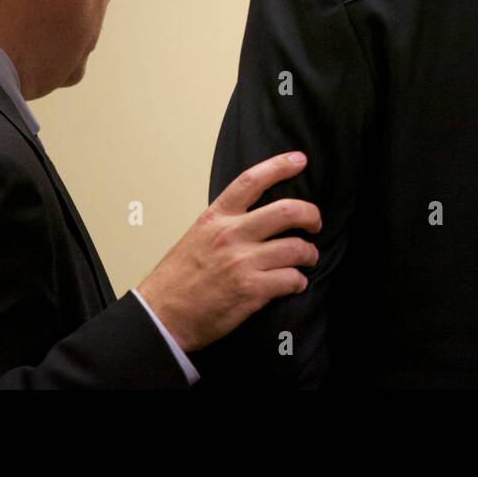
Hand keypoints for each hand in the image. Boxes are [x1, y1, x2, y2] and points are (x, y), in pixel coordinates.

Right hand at [135, 151, 320, 351]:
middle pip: (287, 210)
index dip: (279, 166)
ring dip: (309, 254)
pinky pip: (291, 279)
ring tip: (307, 258)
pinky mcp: (251, 290)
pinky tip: (294, 283)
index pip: (251, 181)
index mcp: (216, 217)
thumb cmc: (177, 279)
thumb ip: (225, 223)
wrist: (162, 316)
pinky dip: (298, 281)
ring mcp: (242, 262)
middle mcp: (231, 235)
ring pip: (296, 248)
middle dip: (311, 215)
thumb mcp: (197, 236)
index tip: (299, 160)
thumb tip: (255, 217)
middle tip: (315, 223)